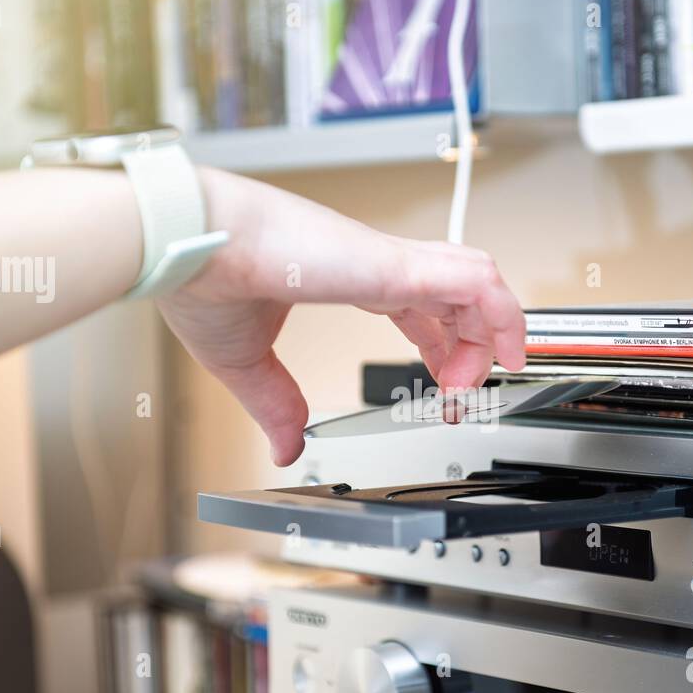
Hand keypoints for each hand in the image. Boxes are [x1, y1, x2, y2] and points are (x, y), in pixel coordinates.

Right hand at [156, 167, 526, 465]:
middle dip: (473, 344)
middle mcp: (374, 263)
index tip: (443, 383)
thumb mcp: (247, 361)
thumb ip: (275, 405)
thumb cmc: (204, 278)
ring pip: (475, 279)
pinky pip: (473, 280)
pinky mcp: (394, 266)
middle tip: (464, 392)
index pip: (418, 301)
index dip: (439, 342)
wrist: (187, 245)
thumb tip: (285, 448)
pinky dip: (500, 313)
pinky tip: (505, 348)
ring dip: (491, 330)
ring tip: (484, 377)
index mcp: (345, 276)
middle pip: (455, 293)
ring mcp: (388, 261)